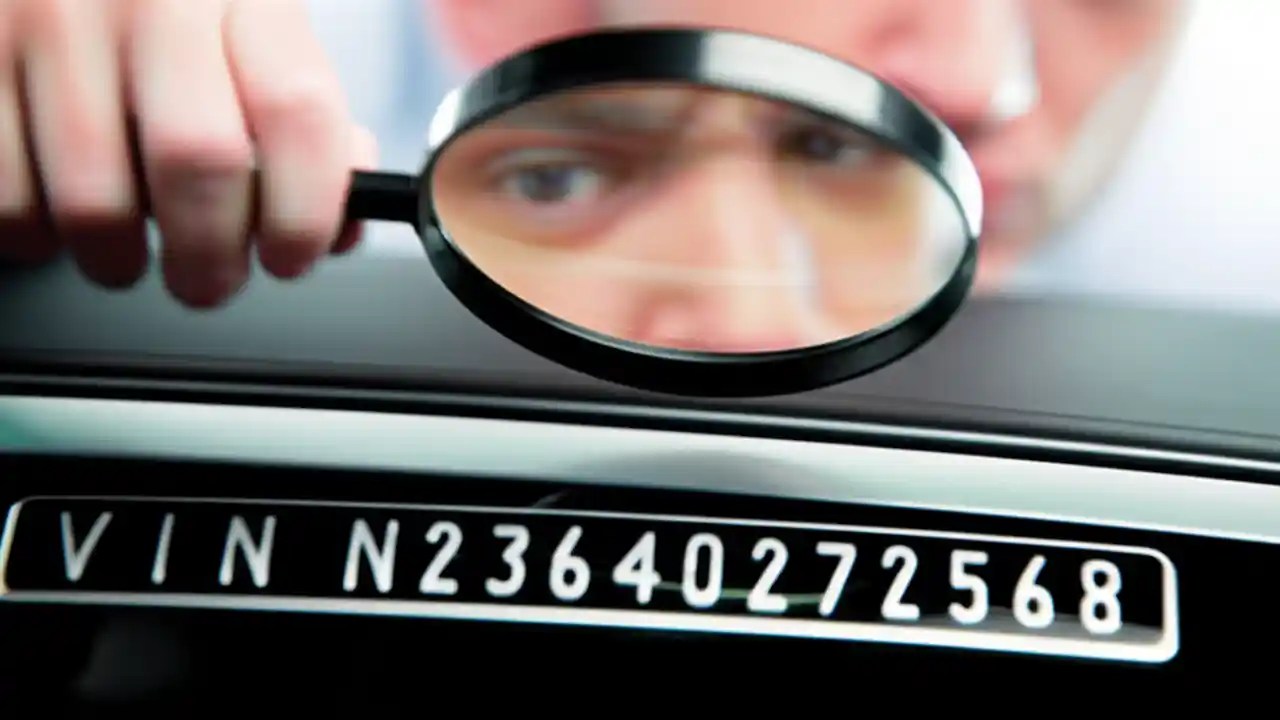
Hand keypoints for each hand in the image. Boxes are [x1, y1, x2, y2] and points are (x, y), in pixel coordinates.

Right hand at [0, 0, 376, 307]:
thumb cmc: (173, 6)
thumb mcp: (257, 29)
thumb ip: (306, 121)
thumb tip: (337, 229)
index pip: (297, 112)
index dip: (305, 212)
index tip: (293, 255)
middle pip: (197, 163)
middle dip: (212, 259)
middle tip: (210, 280)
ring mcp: (50, 23)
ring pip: (94, 202)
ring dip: (120, 261)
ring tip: (129, 252)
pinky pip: (10, 200)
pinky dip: (39, 237)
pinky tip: (61, 215)